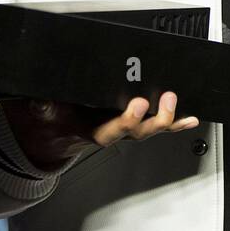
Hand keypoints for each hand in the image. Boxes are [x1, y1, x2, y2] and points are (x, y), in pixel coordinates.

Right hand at [0, 91, 199, 171]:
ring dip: (168, 117)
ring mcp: (126, 126)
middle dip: (153, 118)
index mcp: (92, 130)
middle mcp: (113, 130)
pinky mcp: (136, 119)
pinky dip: (176, 122)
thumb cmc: (52, 117)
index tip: (137, 104)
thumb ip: (41, 106)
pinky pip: (159, 123)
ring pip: (151, 127)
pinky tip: (190, 118)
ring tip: (178, 104)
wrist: (55, 128)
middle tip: (164, 99)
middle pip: (138, 130)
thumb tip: (39, 100)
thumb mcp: (41, 112)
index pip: (111, 130)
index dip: (127, 120)